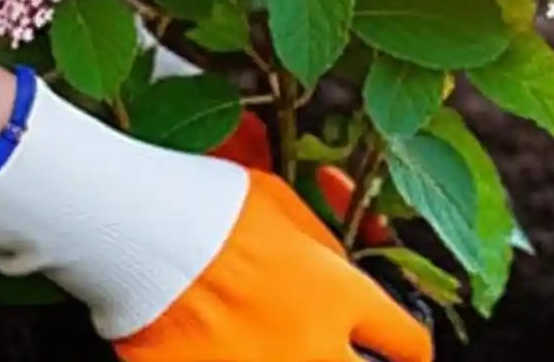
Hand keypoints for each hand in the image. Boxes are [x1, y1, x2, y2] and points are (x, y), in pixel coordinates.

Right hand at [113, 169, 430, 361]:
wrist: (144, 235)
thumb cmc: (213, 208)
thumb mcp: (285, 207)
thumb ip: (324, 251)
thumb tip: (340, 271)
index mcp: (341, 299)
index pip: (407, 343)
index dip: (409, 348)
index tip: (402, 350)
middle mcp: (315, 350)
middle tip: (345, 353)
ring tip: (273, 346)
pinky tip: (231, 355)